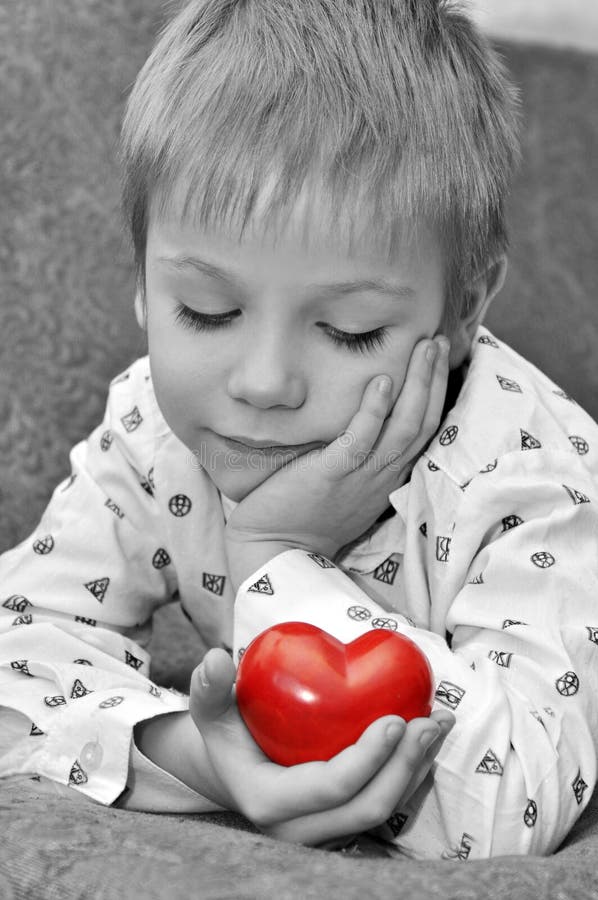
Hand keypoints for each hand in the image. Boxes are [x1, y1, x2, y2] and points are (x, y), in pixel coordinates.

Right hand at [189, 649, 454, 845]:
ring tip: (439, 723)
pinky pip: (387, 804)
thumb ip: (209, 689)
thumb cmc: (227, 735)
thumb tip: (216, 658)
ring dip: (418, 768)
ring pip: (384, 810)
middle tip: (429, 721)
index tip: (394, 718)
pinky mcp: (344, 822)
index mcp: (270, 803)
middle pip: (368, 806)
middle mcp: (300, 829)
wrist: (232, 771)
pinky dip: (412, 772)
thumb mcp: (211, 713)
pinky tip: (428, 738)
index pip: (330, 788)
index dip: (368, 758)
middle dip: (406, 765)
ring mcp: (325, 832)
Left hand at [225, 336, 448, 586]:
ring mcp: (360, 476)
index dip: (435, 396)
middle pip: (422, 423)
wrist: (276, 552)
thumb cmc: (303, 518)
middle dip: (433, 380)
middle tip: (438, 340)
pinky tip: (381, 381)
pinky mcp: (332, 474)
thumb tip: (361, 422)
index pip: (423, 434)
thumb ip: (357, 458)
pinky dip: (374, 410)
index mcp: (386, 479)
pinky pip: (361, 439)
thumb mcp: (343, 488)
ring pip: (403, 427)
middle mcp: (382, 477)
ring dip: (417, 384)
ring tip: (423, 348)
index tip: (438, 362)